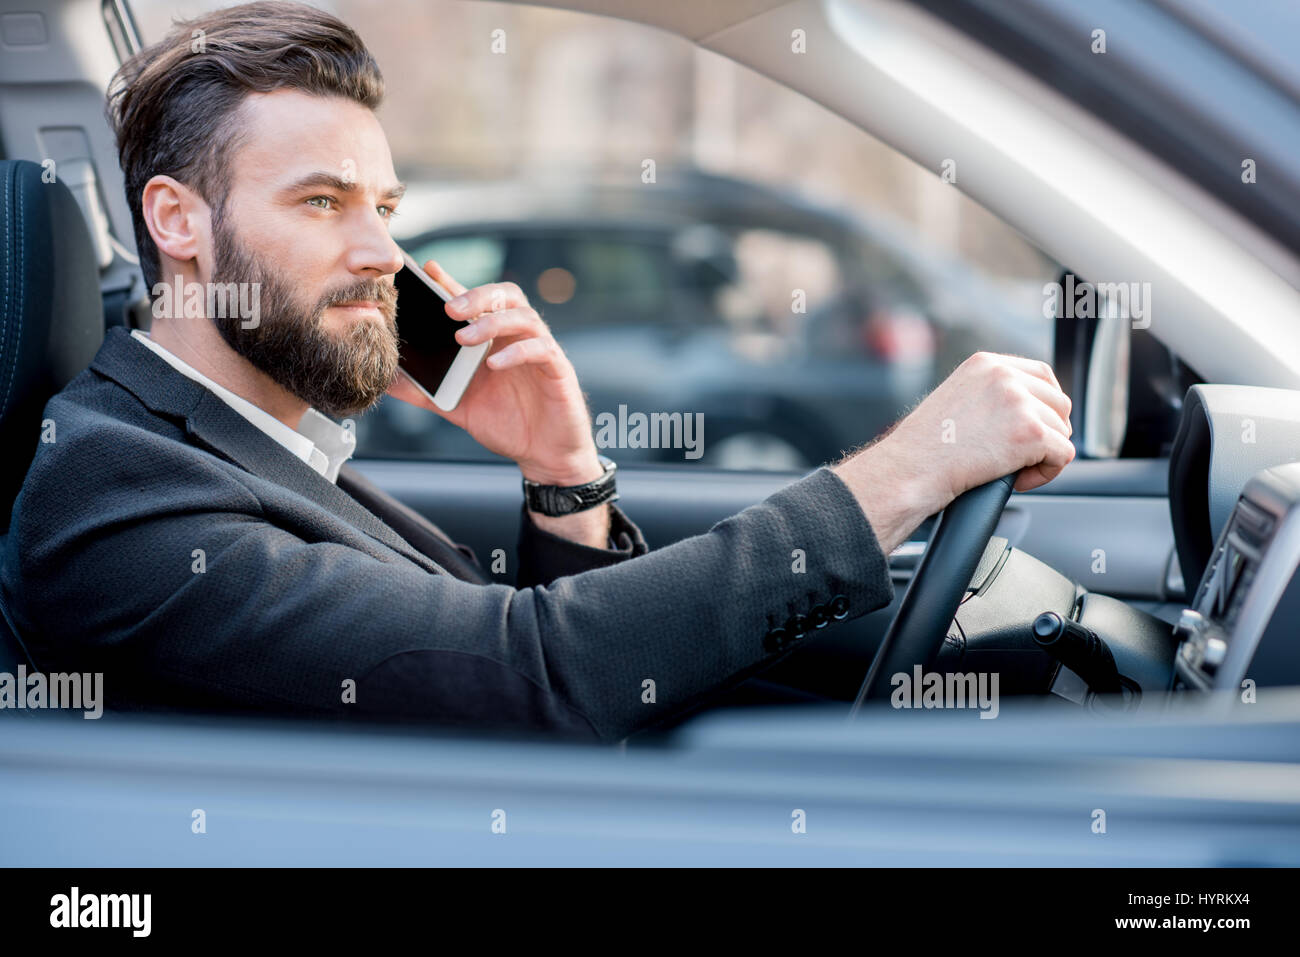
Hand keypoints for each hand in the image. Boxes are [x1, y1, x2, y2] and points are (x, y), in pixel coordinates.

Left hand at [385, 260, 602, 484]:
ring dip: (492, 322)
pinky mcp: (558, 369)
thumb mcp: (456, 406)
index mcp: (494, 340)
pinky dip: (517, 352)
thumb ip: (424, 390)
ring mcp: (540, 351)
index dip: (453, 282)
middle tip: (448, 308)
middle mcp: (517, 338)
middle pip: (505, 296)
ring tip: (463, 337)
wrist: (543, 454)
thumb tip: (387, 379)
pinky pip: (542, 349)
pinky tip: (494, 364)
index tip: (428, 270)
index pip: (475, 302)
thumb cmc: (507, 424)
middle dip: (476, 295)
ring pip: (523, 317)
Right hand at [832, 352, 1074, 551]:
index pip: (1042, 374)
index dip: (1046, 404)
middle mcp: (1005, 376)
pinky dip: (1046, 473)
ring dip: (1043, 456)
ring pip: (1062, 431)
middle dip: (1048, 432)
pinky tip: (1018, 480)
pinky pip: (1063, 455)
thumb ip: (990, 394)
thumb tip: (1027, 409)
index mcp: (985, 363)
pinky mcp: (1031, 432)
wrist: (911, 469)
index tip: (1035, 426)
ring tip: (1011, 470)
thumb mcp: (956, 399)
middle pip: (1059, 403)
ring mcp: (1019, 402)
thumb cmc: (923, 447)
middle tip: (1020, 456)